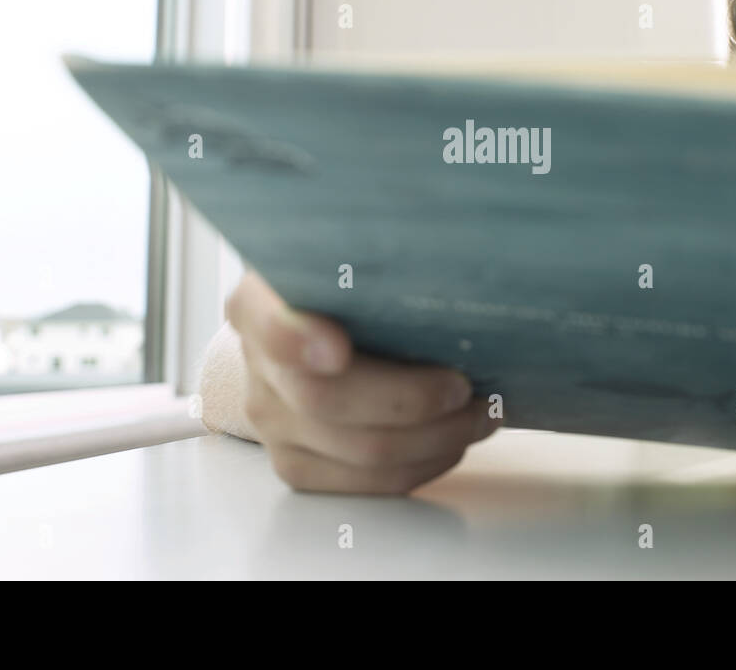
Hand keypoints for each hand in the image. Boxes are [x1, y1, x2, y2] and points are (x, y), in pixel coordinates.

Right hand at [225, 270, 500, 493]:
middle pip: (326, 400)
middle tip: (467, 386)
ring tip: (479, 415)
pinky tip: (452, 439)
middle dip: (410, 400)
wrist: (310, 327)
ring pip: (359, 451)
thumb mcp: (349, 253)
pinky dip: (421, 465)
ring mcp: (272, 421)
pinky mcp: (298, 464)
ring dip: (434, 438)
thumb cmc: (346, 285)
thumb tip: (448, 251)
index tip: (339, 349)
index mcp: (258, 302)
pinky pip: (365, 484)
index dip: (298, 341)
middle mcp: (256, 366)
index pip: (268, 326)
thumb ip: (376, 260)